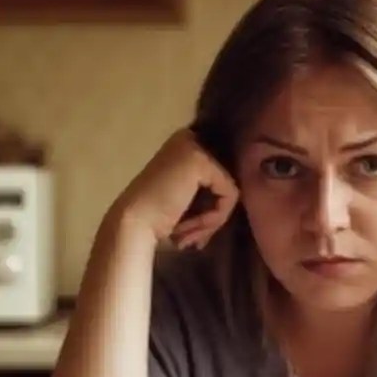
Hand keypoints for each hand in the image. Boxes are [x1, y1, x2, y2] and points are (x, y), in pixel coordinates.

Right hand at [111, 128, 238, 249]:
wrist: (135, 223)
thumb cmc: (158, 218)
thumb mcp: (188, 195)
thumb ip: (211, 189)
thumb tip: (241, 195)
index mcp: (186, 144)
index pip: (222, 175)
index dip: (215, 206)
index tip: (196, 232)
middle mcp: (190, 138)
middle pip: (227, 182)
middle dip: (214, 216)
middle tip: (193, 238)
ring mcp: (195, 147)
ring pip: (231, 190)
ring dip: (212, 221)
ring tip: (190, 235)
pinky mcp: (201, 161)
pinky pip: (230, 194)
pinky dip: (215, 217)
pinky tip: (191, 227)